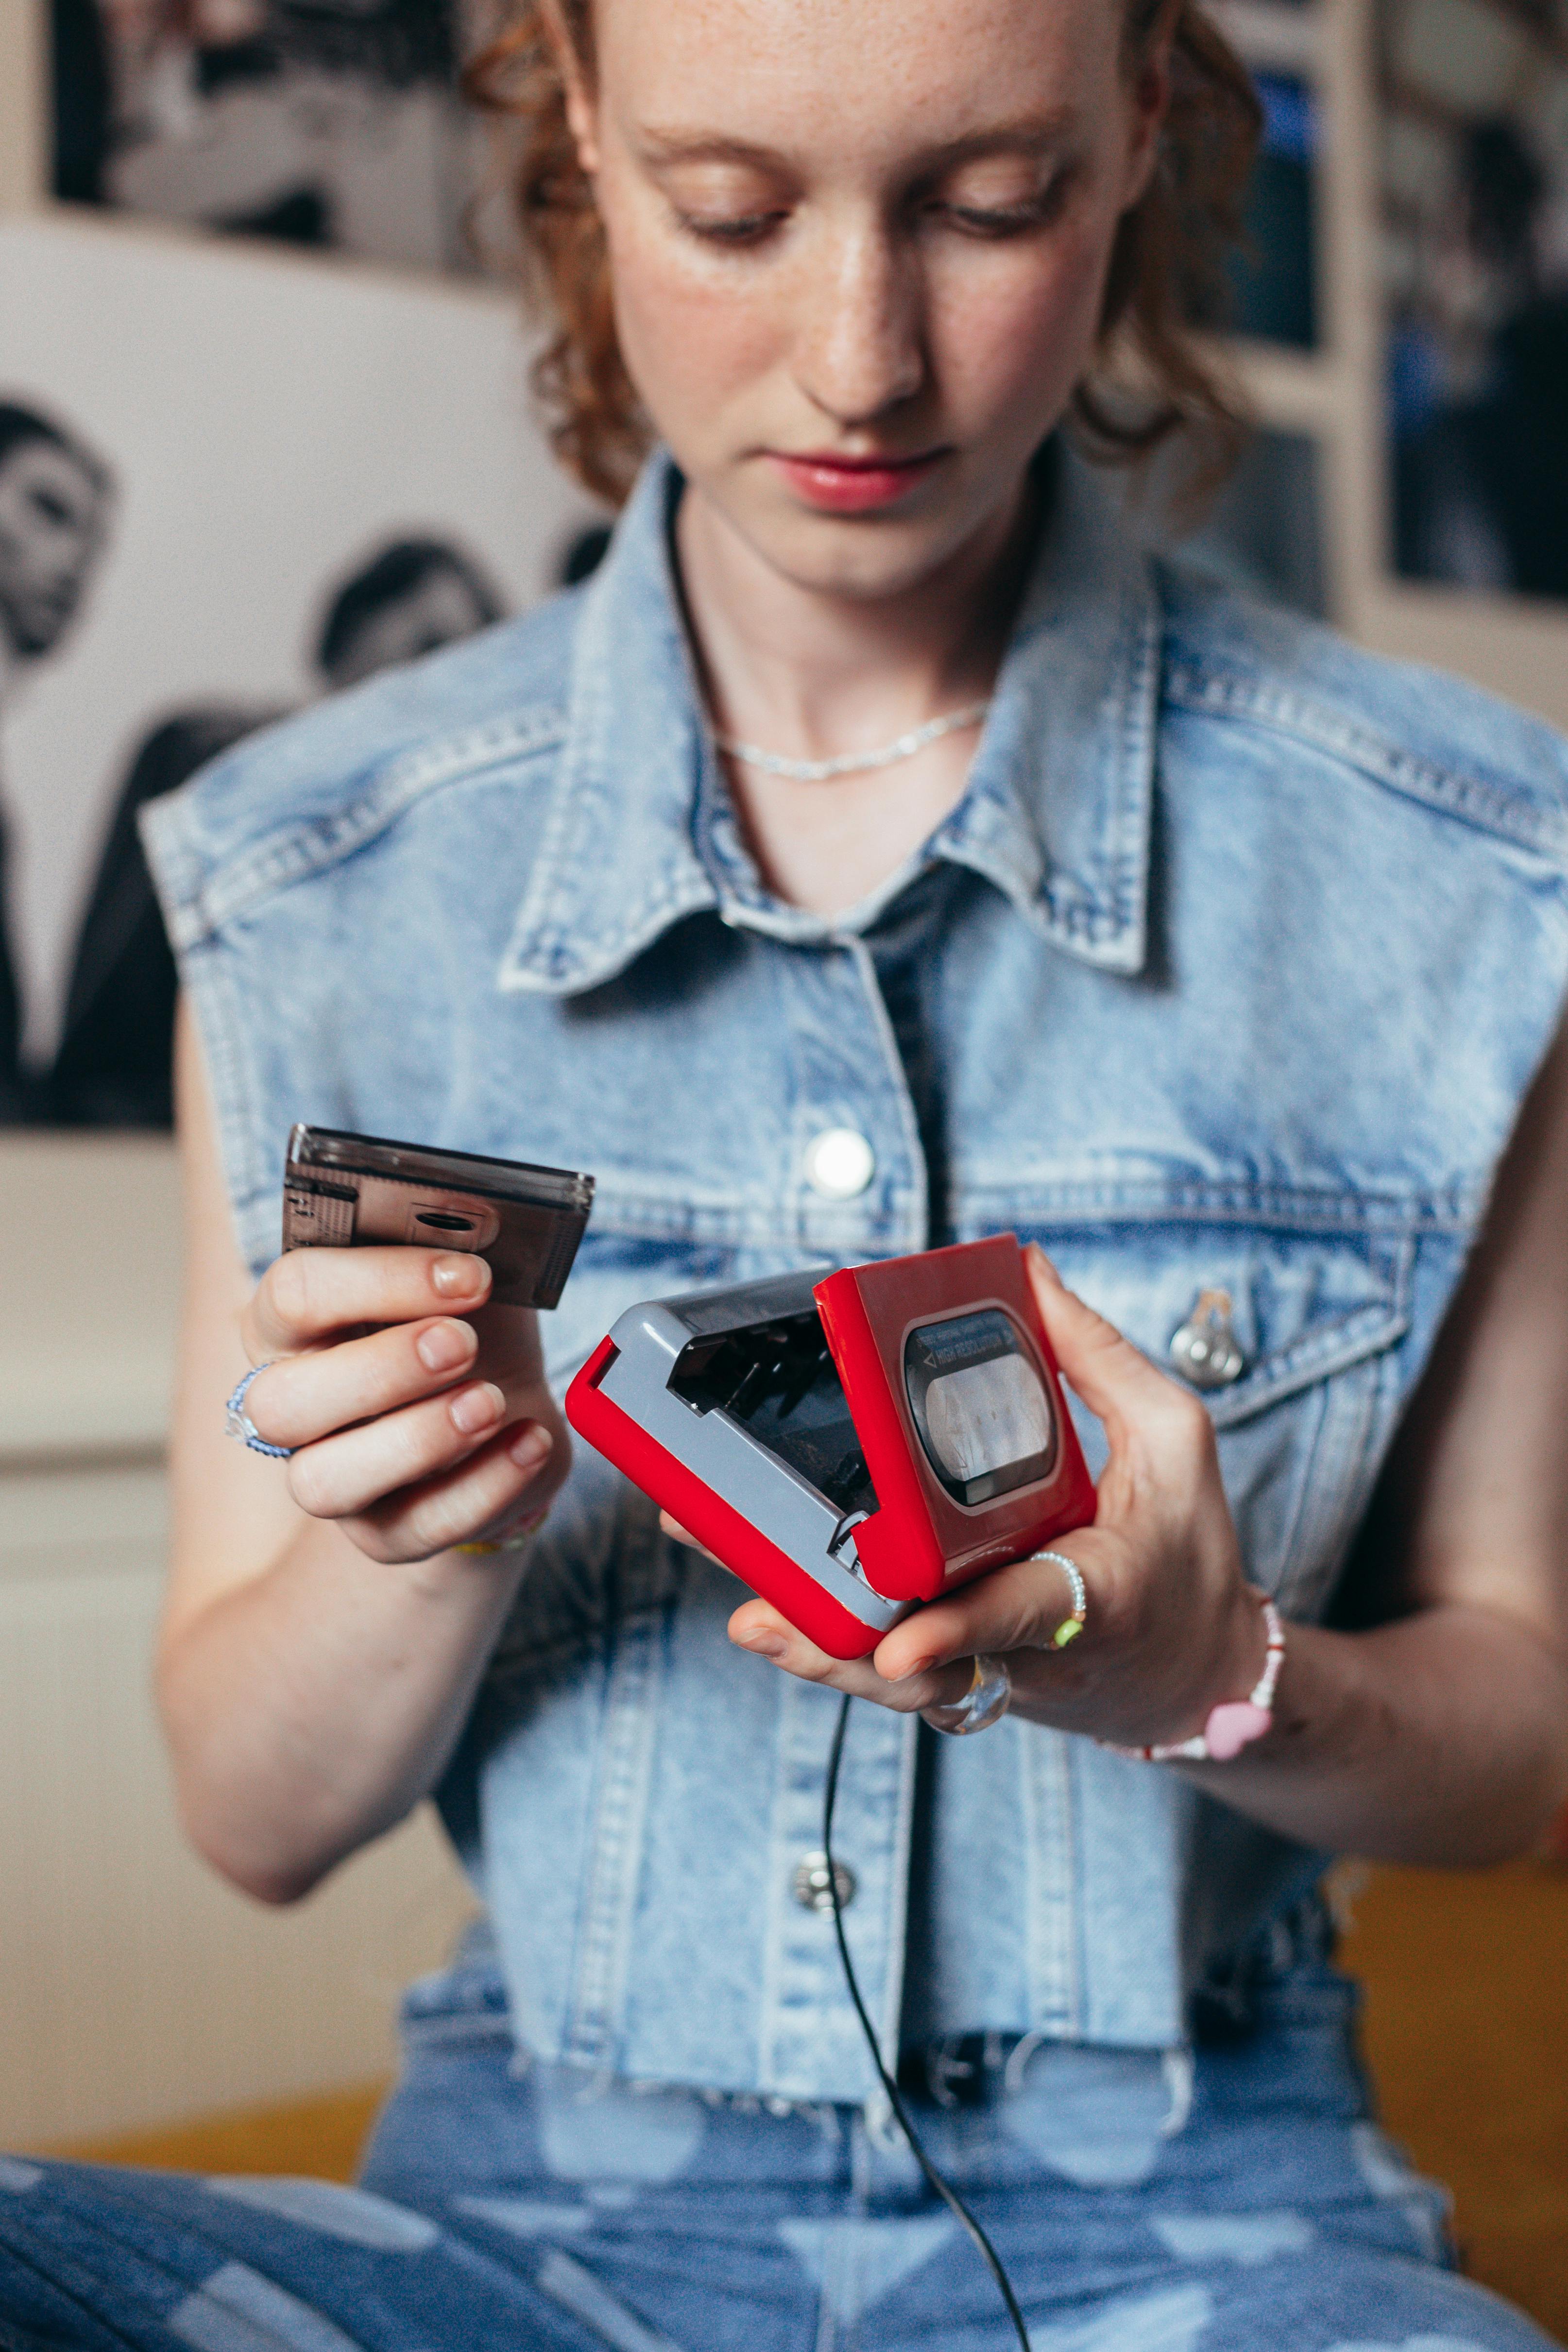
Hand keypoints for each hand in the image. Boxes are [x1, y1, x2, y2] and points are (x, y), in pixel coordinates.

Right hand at [236, 1247, 568, 1563]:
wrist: (510, 1405)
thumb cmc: (470, 1323)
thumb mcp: (465, 1276)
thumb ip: (454, 1248)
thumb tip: (471, 1223)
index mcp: (292, 1324)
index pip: (293, 1294)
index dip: (378, 1280)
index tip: (468, 1273)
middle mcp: (291, 1406)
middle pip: (281, 1403)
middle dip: (380, 1369)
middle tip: (462, 1342)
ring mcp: (330, 1477)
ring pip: (323, 1484)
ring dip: (416, 1440)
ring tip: (491, 1401)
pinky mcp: (384, 1533)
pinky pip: (416, 1530)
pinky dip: (483, 1488)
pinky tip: (531, 1441)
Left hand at [713, 1245, 1265, 1744]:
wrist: (1199, 1674)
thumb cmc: (1189, 1551)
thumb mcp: (1175, 1441)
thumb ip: (1100, 1358)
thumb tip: (1028, 1270)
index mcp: (1095, 1593)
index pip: (1020, 1613)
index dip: (957, 1632)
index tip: (899, 1644)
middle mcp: (1033, 1649)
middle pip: (924, 1670)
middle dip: (836, 1649)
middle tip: (756, 1617)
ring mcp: (993, 1671)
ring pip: (894, 1685)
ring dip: (817, 1652)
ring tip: (747, 1614)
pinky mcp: (967, 1675)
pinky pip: (891, 1672)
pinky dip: (832, 1649)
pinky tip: (770, 1610)